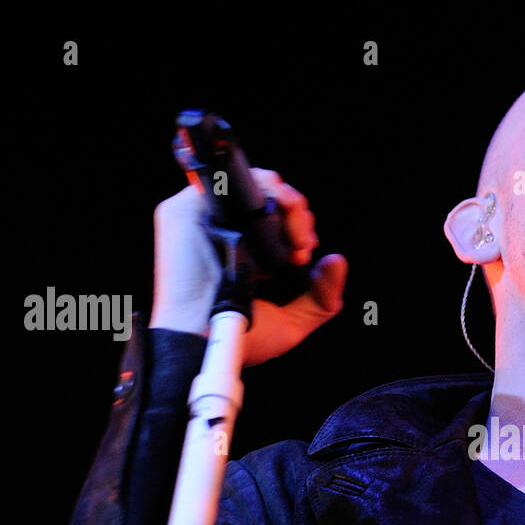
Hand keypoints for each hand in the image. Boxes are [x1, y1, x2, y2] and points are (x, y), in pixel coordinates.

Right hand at [151, 167, 345, 366]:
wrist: (206, 342)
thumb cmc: (244, 338)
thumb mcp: (294, 321)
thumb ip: (323, 296)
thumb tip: (337, 261)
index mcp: (257, 252)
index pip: (285, 218)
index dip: (301, 225)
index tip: (305, 251)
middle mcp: (234, 231)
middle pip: (274, 196)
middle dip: (298, 214)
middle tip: (301, 245)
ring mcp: (210, 218)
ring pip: (255, 183)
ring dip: (282, 198)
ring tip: (292, 236)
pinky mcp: (187, 211)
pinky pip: (224, 181)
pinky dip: (253, 188)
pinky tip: (268, 213)